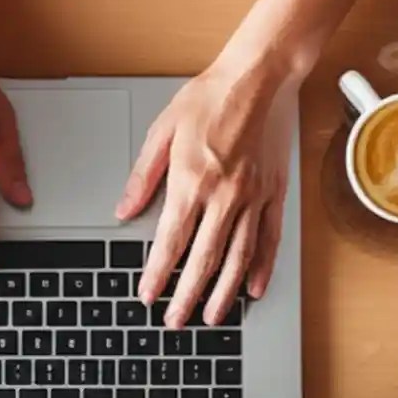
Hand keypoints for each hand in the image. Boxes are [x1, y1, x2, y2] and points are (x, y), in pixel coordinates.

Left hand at [117, 61, 294, 327]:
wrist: (258, 77)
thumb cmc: (210, 97)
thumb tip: (124, 211)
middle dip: (187, 296)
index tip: (148, 296)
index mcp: (190, 181)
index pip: (170, 242)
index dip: (157, 274)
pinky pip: (269, 239)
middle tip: (176, 321)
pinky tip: (252, 289)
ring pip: (238, 258)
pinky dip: (261, 268)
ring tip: (211, 317)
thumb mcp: (162, 130)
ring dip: (223, 293)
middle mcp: (223, 196)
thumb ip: (142, 176)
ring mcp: (252, 198)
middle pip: (203, 260)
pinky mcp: (274, 194)